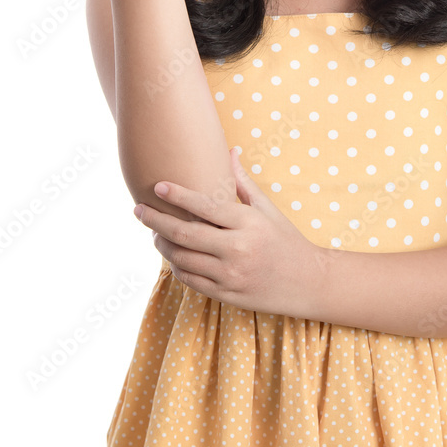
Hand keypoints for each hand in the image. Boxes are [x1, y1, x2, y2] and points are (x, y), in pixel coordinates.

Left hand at [134, 148, 322, 317]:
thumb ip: (243, 183)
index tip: (157, 186)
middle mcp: (237, 249)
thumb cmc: (285, 239)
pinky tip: (173, 255)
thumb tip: (229, 151)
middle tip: (139, 210)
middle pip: (183, 233)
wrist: (307, 282)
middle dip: (155, 220)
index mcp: (247, 224)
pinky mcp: (226, 295)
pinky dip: (176, 266)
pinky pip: (190, 280)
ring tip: (155, 233)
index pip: (204, 206)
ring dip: (162, 245)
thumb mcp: (268, 209)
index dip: (177, 195)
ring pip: (181, 258)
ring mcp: (230, 275)